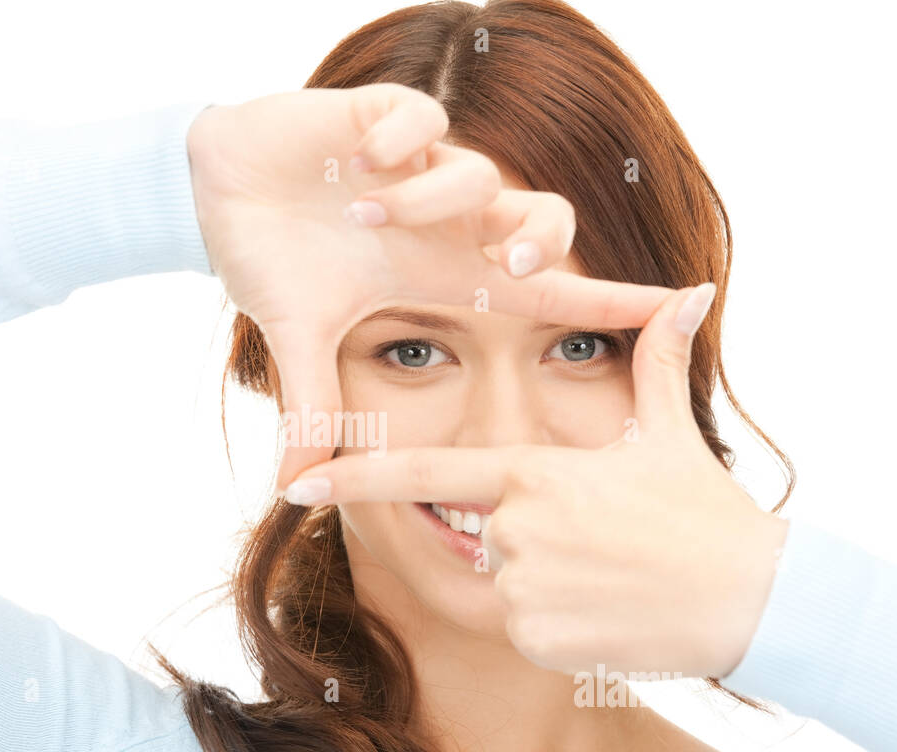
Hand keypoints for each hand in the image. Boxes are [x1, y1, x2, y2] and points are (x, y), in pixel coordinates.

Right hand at [185, 83, 675, 486]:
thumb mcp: (299, 342)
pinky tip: (352, 161)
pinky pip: (421, 119)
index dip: (609, 299)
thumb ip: (313, 410)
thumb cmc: (272, 262)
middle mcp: (444, 222)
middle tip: (509, 261)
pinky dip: (398, 141)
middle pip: (541, 220)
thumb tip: (297, 489)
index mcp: (440, 273)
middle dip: (542, 240)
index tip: (680, 306)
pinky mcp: (380, 118)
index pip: (544, 288)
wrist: (216, 196)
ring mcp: (417, 168)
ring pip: (479, 175)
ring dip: (430, 197)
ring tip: (360, 211)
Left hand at [279, 283, 789, 678]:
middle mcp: (513, 527)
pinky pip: (527, 629)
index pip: (423, 472)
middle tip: (602, 545)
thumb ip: (656, 362)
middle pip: (487, 534)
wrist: (754, 598)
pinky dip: (561, 625)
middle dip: (532, 539)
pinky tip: (609, 615)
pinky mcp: (534, 638)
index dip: (354, 478)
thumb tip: (691, 292)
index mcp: (532, 470)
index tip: (296, 482)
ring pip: (509, 583)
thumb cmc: (706, 513)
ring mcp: (521, 586)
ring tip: (613, 577)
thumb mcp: (671, 434)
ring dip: (551, 583)